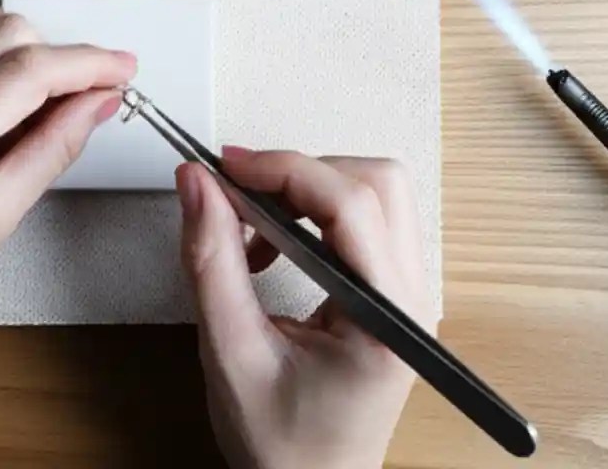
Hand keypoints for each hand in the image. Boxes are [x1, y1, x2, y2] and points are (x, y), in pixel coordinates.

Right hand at [176, 148, 433, 468]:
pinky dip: (313, 215)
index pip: (351, 206)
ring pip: (374, 193)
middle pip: (375, 183)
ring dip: (307, 193)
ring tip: (251, 231)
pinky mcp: (390, 293)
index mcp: (384, 320)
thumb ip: (211, 262)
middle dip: (300, 174)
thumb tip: (196, 185)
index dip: (285, 170)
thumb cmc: (281, 446)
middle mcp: (411, 300)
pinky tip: (270, 248)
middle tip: (236, 190)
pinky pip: (364, 221)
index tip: (225, 166)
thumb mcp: (231, 353)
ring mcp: (407, 295)